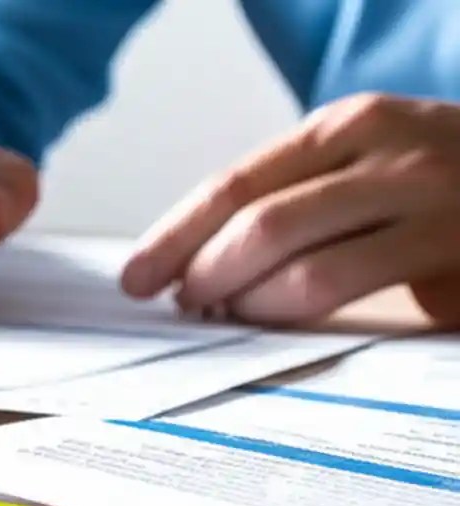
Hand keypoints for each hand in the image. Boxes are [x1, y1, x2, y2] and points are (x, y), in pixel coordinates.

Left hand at [120, 93, 459, 324]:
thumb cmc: (442, 195)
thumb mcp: (367, 174)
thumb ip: (298, 203)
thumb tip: (197, 259)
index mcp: (347, 127)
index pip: (235, 182)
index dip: (174, 233)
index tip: (135, 275)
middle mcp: (383, 150)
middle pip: (254, 219)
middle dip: (198, 270)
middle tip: (176, 306)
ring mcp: (423, 196)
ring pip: (294, 254)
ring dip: (240, 296)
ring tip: (219, 317)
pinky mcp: (451, 247)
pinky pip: (343, 281)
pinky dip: (287, 308)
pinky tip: (267, 320)